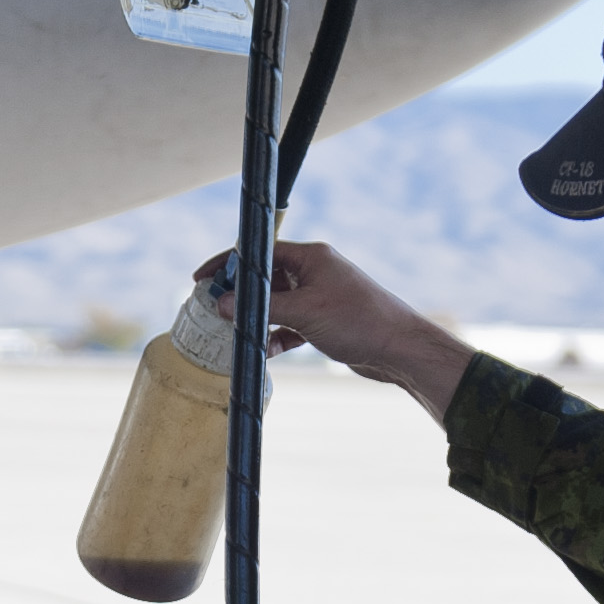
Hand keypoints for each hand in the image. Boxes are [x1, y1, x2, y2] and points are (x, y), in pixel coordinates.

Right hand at [207, 240, 476, 420]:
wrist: (399, 349)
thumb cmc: (359, 320)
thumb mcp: (304, 312)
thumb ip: (262, 306)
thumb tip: (222, 303)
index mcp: (311, 257)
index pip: (259, 253)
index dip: (229, 264)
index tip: (203, 278)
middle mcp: (314, 272)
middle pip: (265, 278)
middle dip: (240, 296)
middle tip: (214, 311)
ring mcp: (320, 297)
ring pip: (277, 304)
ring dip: (259, 319)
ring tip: (237, 335)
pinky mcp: (325, 322)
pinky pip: (291, 325)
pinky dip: (277, 335)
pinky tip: (267, 350)